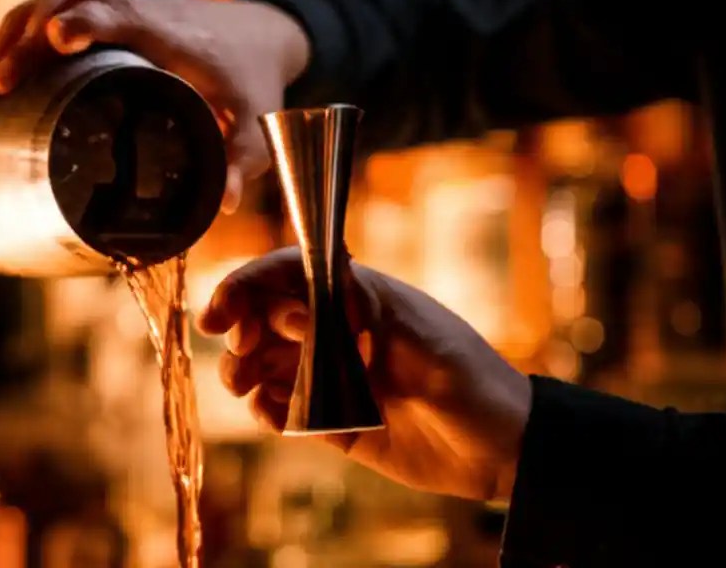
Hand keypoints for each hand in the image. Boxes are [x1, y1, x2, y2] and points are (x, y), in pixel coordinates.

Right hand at [0, 0, 310, 212]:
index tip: (54, 39)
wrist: (263, 33)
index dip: (87, 21)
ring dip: (17, 32)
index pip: (123, 14)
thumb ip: (240, 163)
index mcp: (173, 34)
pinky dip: (25, 31)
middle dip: (28, 34)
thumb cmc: (253, 82)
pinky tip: (3, 71)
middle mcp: (143, 10)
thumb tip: (222, 205)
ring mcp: (124, 7)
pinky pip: (60, 6)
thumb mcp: (255, 125)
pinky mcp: (111, 13)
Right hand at [199, 247, 532, 502]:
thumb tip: (295, 300)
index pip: (290, 275)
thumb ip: (361, 322)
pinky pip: (284, 410)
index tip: (221, 313)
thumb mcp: (423, 342)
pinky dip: (267, 410)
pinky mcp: (334, 421)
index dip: (247, 286)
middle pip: (267, 317)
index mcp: (360, 299)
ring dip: (244, 371)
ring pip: (267, 364)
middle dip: (240, 329)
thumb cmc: (473, 381)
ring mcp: (333, 377)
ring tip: (243, 386)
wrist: (505, 449)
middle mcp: (339, 333)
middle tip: (237, 351)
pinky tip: (272, 414)